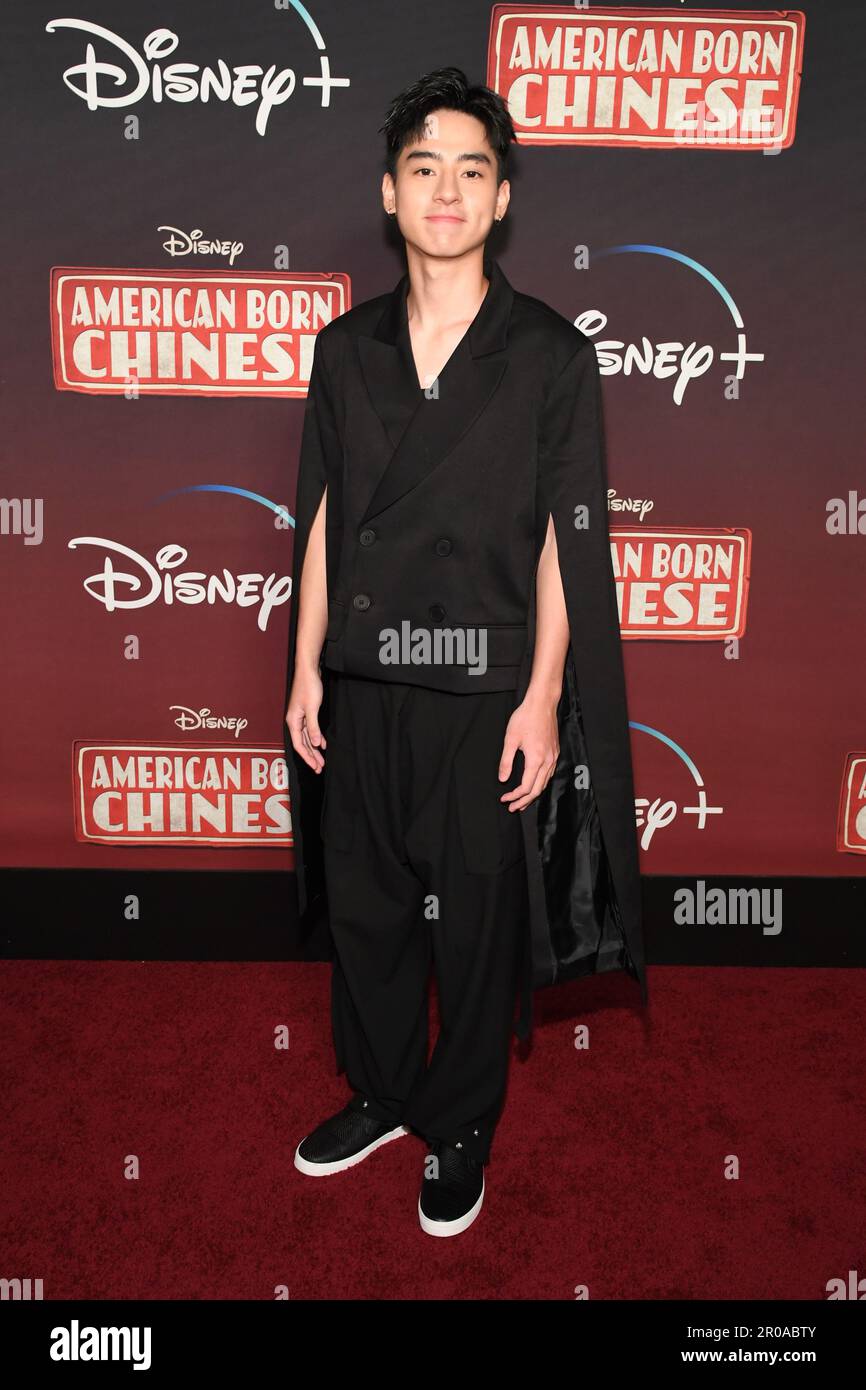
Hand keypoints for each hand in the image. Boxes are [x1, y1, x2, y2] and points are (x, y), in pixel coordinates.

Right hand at [285, 667, 326, 771]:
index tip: (315, 766)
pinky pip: (310, 730)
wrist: (308, 670)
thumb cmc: (308, 686)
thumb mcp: (312, 708)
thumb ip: (313, 727)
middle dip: (311, 756)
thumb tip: (314, 743)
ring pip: (306, 738)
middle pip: (302, 744)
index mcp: (293, 721)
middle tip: (319, 768)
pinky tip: (322, 744)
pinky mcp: (306, 713)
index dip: (307, 757)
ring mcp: (300, 717)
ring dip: (314, 749)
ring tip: (321, 760)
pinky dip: (316, 738)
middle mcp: (295, 721)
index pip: (299, 744)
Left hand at [498, 688, 559, 811]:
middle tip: (513, 807)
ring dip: (533, 794)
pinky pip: (549, 774)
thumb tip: (503, 779)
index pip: (526, 787)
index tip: (504, 799)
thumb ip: (506, 761)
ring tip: (522, 801)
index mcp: (536, 760)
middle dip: (524, 801)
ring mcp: (553, 757)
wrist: (542, 704)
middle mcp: (548, 761)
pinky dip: (540, 784)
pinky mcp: (555, 752)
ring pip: (544, 783)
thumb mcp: (510, 739)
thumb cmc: (525, 718)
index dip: (514, 796)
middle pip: (537, 790)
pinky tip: (533, 784)